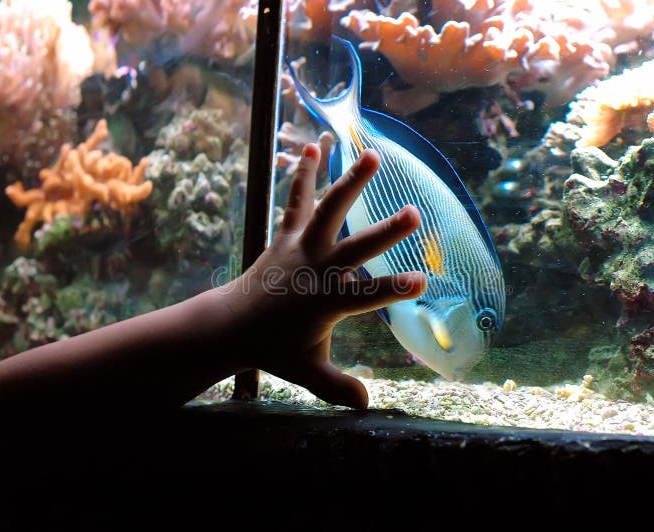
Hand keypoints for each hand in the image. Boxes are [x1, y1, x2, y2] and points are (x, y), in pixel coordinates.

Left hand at [219, 144, 424, 408]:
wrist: (230, 325)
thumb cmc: (273, 349)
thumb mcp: (307, 371)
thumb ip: (337, 388)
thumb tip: (365, 406)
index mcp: (326, 302)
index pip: (367, 297)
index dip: (394, 289)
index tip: (423, 280)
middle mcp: (315, 270)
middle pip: (354, 249)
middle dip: (384, 232)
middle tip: (413, 213)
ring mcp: (300, 247)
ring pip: (327, 211)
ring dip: (350, 182)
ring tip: (373, 156)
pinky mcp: (286, 235)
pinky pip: (295, 200)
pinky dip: (303, 173)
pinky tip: (313, 146)